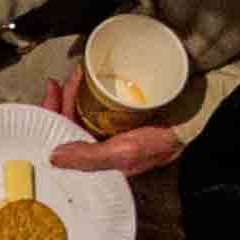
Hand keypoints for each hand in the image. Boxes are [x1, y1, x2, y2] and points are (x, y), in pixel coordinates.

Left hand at [40, 67, 184, 179]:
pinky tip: (89, 79)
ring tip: (73, 77)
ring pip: (83, 111)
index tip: (47, 99)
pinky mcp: (123, 115)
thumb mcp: (123, 153)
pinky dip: (91, 90)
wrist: (192, 119)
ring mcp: (112, 130)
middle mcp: (102, 147)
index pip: (65, 144)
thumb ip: (89, 158)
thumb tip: (54, 156)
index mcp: (98, 162)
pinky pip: (99, 103)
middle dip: (61, 104)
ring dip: (74, 94)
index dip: (52, 122)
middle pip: (71, 124)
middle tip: (56, 84)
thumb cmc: (162, 142)